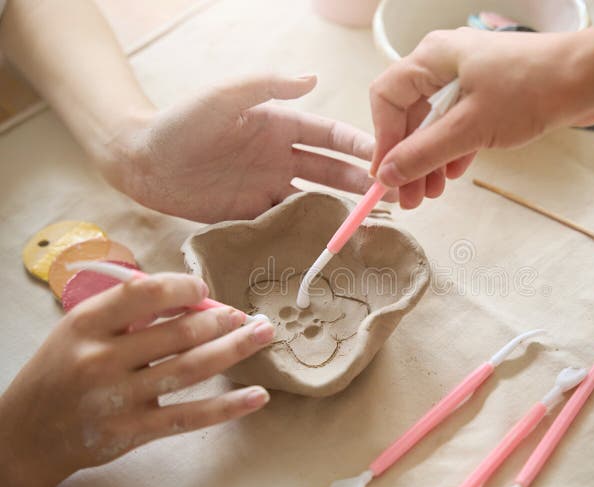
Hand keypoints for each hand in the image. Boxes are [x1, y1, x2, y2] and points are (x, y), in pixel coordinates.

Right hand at [0, 274, 273, 486]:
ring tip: (263, 334)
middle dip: (222, 320)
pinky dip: (228, 406)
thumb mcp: (80, 329)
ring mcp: (120, 399)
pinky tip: (258, 395)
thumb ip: (127, 311)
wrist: (29, 433)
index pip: (144, 294)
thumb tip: (193, 299)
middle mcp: (102, 360)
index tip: (203, 288)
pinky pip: (191, 416)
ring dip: (236, 349)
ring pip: (192, 369)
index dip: (182, 287)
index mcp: (87, 324)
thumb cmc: (63, 368)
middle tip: (246, 315)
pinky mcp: (135, 432)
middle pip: (179, 333)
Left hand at [106, 74, 388, 222]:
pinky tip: (332, 242)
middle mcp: (280, 157)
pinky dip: (310, 232)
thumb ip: (267, 86)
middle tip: (392, 195)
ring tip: (372, 222)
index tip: (386, 156)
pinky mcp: (252, 214)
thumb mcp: (225, 96)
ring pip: (315, 199)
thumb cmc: (182, 122)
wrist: (142, 163)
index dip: (358, 146)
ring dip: (343, 208)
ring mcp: (268, 187)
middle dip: (362, 181)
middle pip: (331, 170)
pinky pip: (288, 223)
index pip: (329, 135)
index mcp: (279, 125)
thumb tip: (314, 79)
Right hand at [369, 28, 593, 208]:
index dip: (383, 139)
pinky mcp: (491, 93)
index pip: (386, 98)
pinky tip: (455, 174)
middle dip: (408, 158)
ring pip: (436, 123)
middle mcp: (445, 63)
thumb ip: (423, 154)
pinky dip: (454, 149)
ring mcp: (469, 78)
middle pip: (411, 114)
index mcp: (432, 58)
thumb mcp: (468, 128)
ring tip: (432, 193)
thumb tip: (387, 175)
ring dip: (431, 159)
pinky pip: (460, 123)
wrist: (589, 77)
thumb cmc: (530, 89)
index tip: (385, 175)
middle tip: (409, 197)